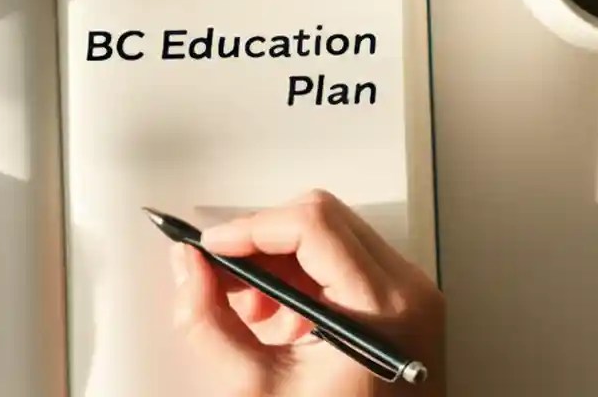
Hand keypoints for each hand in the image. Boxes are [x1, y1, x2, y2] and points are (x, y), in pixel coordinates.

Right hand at [170, 190, 444, 396]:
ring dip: (277, 261)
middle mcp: (407, 288)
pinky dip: (300, 275)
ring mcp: (410, 291)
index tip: (211, 248)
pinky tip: (280, 320)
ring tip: (252, 312)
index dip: (251, 228)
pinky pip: (343, 258)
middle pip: (320, 217)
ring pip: (329, 232)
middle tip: (223, 280)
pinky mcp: (403, 299)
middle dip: (260, 243)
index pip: (312, 224)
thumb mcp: (258, 390)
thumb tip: (187, 264)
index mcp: (381, 308)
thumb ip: (210, 324)